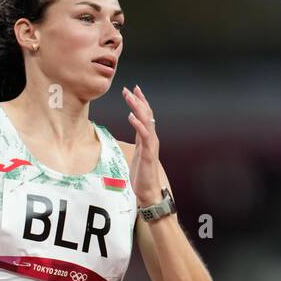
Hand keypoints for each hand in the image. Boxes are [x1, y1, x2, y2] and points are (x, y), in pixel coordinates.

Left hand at [122, 84, 160, 204]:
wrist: (148, 191)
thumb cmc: (142, 173)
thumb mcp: (138, 151)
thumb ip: (137, 137)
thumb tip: (133, 120)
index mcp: (147, 138)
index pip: (145, 115)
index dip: (140, 101)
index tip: (133, 89)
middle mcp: (151, 138)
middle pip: (146, 115)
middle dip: (138, 101)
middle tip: (128, 89)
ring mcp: (151, 145)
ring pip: (146, 122)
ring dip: (137, 108)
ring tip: (129, 97)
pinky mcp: (148, 154)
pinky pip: (144, 136)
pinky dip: (138, 125)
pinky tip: (132, 117)